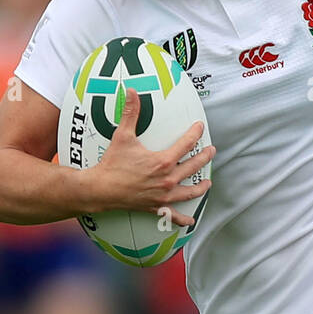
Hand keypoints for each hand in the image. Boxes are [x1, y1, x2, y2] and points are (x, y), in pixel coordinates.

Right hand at [87, 89, 213, 227]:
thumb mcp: (123, 136)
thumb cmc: (113, 164)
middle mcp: (167, 180)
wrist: (102, 189)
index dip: (195, 134)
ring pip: (189, 192)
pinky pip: (173, 215)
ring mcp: (163, 196)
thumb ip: (130, 113)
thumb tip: (131, 93)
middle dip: (204, 158)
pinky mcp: (156, 207)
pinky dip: (183, 219)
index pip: (186, 144)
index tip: (199, 128)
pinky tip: (190, 220)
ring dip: (200, 187)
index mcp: (163, 162)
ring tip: (207, 183)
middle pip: (193, 167)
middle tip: (211, 151)